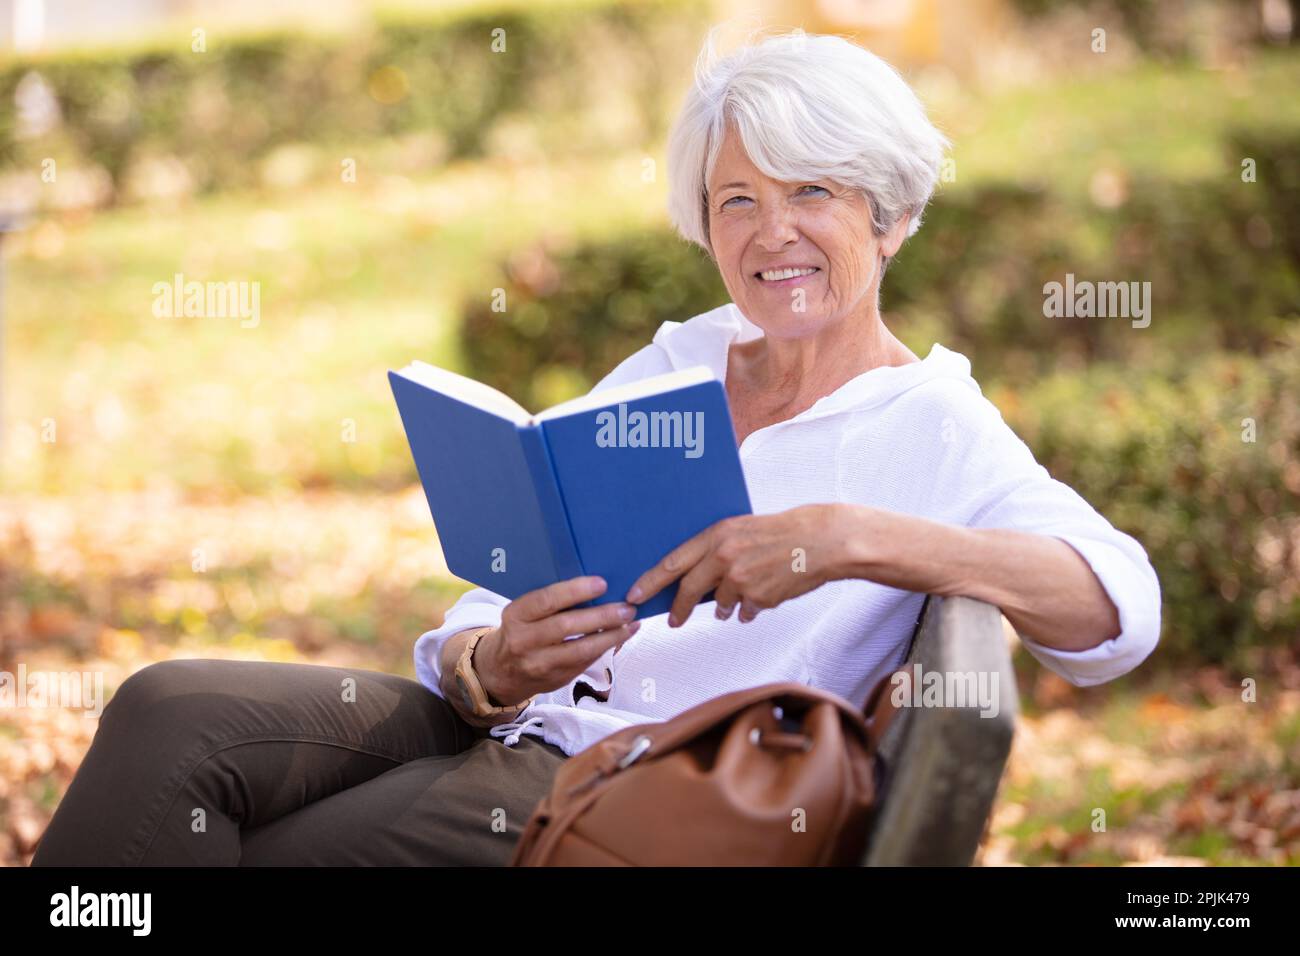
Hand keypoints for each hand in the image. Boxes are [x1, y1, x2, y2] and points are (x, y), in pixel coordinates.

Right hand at [474, 575, 639, 705]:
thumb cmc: (521, 630)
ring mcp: (539, 664)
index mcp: (516, 616)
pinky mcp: (555, 680)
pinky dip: (606, 648)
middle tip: (627, 607)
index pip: (546, 600)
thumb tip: (596, 585)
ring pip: (580, 650)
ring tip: (631, 623)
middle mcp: (524, 641)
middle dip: (601, 616)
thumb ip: (550, 602)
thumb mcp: (524, 613)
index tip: (602, 583)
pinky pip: (585, 662)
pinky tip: (622, 636)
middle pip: (566, 626)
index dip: (575, 591)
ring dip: (611, 636)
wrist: (500, 672)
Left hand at [625, 504, 850, 626]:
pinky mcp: (758, 597)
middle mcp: (723, 556)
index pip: (672, 562)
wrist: (821, 540)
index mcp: (716, 534)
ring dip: (724, 607)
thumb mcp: (742, 529)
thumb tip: (696, 579)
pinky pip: (745, 611)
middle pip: (688, 590)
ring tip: (737, 601)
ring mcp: (740, 579)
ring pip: (720, 604)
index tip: (635, 594)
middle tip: (672, 620)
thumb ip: (717, 550)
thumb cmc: (783, 532)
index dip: (650, 581)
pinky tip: (764, 596)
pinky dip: (750, 609)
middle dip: (677, 609)